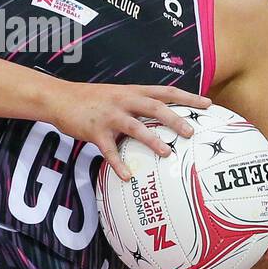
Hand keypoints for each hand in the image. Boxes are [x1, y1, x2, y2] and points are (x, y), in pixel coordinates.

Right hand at [45, 81, 210, 181]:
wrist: (60, 98)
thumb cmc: (92, 99)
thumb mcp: (117, 95)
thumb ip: (137, 105)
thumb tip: (161, 119)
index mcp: (132, 91)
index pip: (165, 91)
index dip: (187, 97)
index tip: (208, 104)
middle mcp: (123, 101)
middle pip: (154, 107)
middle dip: (174, 119)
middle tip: (191, 132)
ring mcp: (109, 115)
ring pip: (135, 127)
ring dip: (152, 140)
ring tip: (167, 154)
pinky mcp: (94, 131)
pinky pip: (109, 150)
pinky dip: (118, 164)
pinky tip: (128, 176)